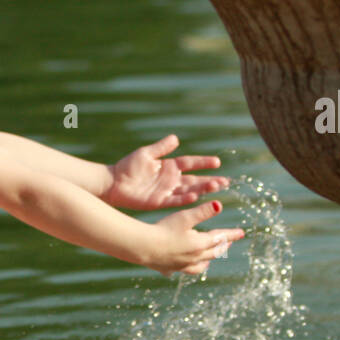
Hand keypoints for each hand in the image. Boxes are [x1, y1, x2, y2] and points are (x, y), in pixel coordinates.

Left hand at [104, 134, 229, 210]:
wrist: (113, 183)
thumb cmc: (127, 167)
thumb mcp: (146, 153)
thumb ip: (161, 147)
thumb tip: (176, 138)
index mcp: (169, 166)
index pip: (191, 163)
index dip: (203, 162)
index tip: (217, 162)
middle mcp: (171, 180)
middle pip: (194, 179)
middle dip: (210, 180)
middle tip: (226, 181)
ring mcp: (166, 191)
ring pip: (189, 190)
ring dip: (203, 189)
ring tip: (217, 187)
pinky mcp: (159, 202)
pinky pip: (175, 200)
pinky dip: (185, 198)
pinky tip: (196, 196)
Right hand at [146, 200, 244, 276]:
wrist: (142, 247)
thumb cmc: (163, 229)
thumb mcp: (185, 217)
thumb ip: (203, 212)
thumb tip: (220, 205)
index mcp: (200, 244)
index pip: (220, 238)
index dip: (232, 234)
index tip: (242, 233)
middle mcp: (193, 258)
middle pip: (213, 253)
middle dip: (222, 247)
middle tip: (229, 243)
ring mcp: (181, 265)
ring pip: (199, 266)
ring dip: (206, 261)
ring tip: (208, 260)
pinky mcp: (168, 269)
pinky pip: (180, 271)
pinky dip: (184, 268)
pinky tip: (179, 268)